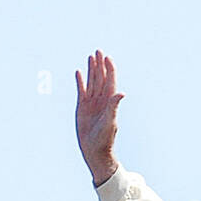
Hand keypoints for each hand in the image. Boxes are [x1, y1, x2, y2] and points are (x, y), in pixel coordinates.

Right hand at [75, 51, 123, 186]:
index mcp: (109, 102)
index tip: (107, 57)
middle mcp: (101, 100)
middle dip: (100, 65)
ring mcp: (91, 103)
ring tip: (91, 57)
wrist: (94, 150)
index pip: (110, 81)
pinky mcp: (82, 107)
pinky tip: (78, 72)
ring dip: (91, 70)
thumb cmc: (104, 138)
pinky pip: (81, 90)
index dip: (109, 69)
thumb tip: (122, 93)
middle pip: (101, 78)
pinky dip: (80, 81)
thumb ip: (114, 106)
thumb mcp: (110, 121)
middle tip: (98, 51)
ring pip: (92, 82)